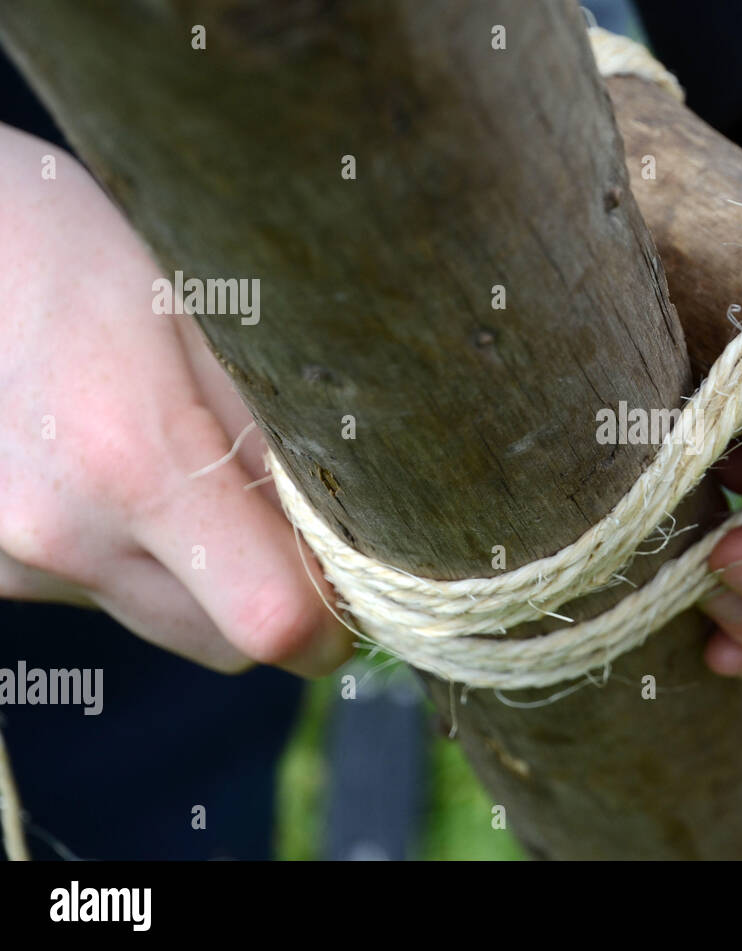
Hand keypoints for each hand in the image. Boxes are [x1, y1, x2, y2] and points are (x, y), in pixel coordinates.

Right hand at [0, 125, 351, 675]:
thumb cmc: (92, 256)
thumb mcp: (217, 324)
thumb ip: (282, 445)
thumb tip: (349, 542)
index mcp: (136, 467)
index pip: (269, 622)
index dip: (328, 621)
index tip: (354, 591)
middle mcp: (63, 533)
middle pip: (222, 643)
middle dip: (274, 598)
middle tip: (289, 517)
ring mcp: (12, 556)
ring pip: (165, 622)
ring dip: (205, 578)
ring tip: (190, 466)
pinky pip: (103, 593)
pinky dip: (138, 557)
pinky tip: (121, 467)